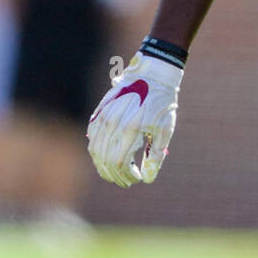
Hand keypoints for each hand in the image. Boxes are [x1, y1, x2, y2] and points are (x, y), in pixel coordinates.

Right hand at [87, 52, 181, 186]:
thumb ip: (155, 156)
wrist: (152, 75)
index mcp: (131, 129)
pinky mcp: (99, 113)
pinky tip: (105, 158)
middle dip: (116, 176)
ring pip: (95, 151)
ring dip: (104, 167)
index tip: (137, 179)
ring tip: (115, 174)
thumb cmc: (161, 104)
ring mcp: (103, 118)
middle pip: (106, 161)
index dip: (127, 176)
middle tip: (127, 182)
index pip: (120, 163)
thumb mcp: (165, 130)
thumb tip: (147, 178)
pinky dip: (97, 152)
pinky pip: (92, 138)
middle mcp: (113, 124)